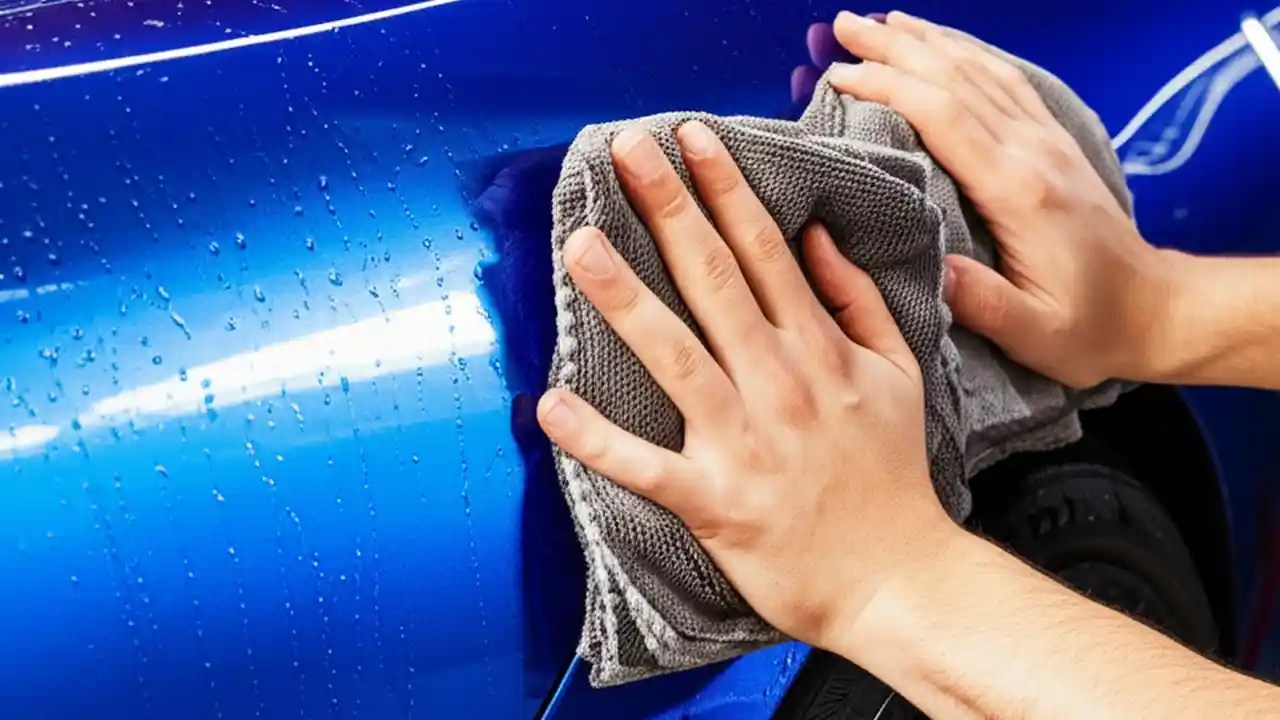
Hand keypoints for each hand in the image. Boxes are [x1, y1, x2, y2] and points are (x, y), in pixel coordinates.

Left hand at [537, 122, 956, 646]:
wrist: (899, 580)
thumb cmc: (890, 477)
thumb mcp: (898, 375)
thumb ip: (856, 301)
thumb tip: (815, 238)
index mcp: (820, 350)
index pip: (764, 251)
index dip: (725, 190)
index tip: (691, 139)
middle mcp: (780, 383)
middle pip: (714, 281)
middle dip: (670, 208)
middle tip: (628, 152)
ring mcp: (745, 441)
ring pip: (676, 354)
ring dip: (626, 297)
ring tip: (581, 245)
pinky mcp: (715, 501)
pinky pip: (646, 466)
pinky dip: (598, 440)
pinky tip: (551, 407)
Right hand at [828, 11, 1175, 387]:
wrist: (1155, 309)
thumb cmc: (1090, 326)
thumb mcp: (1034, 332)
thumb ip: (982, 302)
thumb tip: (929, 268)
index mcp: (1019, 191)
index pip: (945, 117)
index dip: (890, 89)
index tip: (841, 77)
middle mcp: (1033, 152)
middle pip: (956, 78)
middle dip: (895, 49)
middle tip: (843, 28)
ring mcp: (1046, 141)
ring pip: (980, 70)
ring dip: (926, 41)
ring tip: (878, 24)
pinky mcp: (1052, 143)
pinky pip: (1005, 81)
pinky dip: (966, 53)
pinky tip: (940, 43)